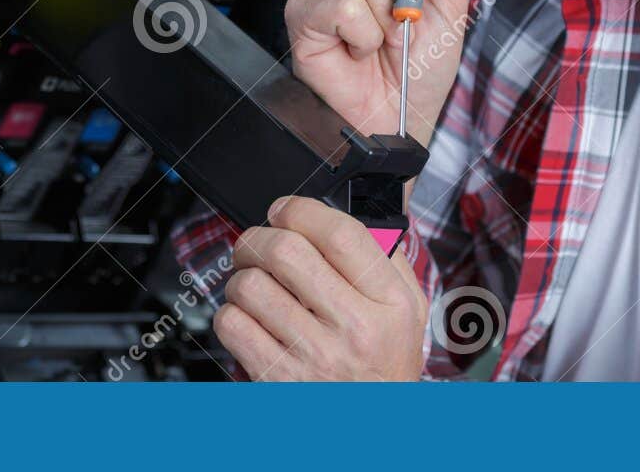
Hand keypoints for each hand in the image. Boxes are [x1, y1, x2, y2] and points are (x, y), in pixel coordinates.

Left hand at [213, 197, 426, 379]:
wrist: (374, 432)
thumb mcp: (408, 312)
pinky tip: (249, 318)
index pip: (340, 234)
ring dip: (241, 276)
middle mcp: (355, 329)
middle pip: (285, 250)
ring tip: (253, 284)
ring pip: (250, 285)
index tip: (285, 210)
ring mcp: (315, 357)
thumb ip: (385, 258)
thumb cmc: (385, 368)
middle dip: (258, 237)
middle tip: (258, 244)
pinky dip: (231, 313)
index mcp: (390, 303)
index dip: (300, 209)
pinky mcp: (277, 380)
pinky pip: (232, 324)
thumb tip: (347, 209)